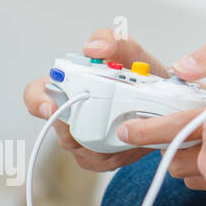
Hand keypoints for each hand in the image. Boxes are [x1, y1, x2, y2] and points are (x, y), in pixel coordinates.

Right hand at [23, 29, 166, 172]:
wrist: (168, 101)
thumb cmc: (144, 76)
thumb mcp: (134, 54)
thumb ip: (115, 42)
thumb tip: (92, 48)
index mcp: (70, 83)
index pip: (37, 92)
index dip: (38, 101)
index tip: (51, 107)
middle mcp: (70, 111)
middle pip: (60, 128)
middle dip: (85, 126)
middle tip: (114, 119)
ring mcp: (80, 136)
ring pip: (80, 149)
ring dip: (106, 142)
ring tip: (130, 126)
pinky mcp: (95, 156)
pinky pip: (98, 163)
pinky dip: (117, 155)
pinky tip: (132, 142)